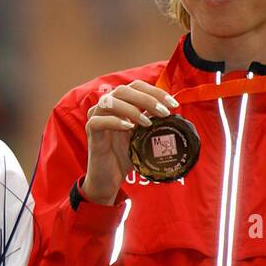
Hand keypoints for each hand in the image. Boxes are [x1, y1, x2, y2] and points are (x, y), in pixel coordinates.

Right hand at [81, 80, 178, 204]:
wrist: (109, 178)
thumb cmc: (126, 156)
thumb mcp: (144, 137)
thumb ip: (154, 123)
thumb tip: (175, 115)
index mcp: (121, 103)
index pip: (137, 86)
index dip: (156, 91)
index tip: (173, 104)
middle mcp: (107, 107)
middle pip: (124, 90)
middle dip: (147, 99)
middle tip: (164, 113)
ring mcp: (96, 118)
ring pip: (109, 101)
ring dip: (131, 109)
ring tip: (146, 123)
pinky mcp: (91, 132)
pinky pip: (98, 120)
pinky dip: (115, 121)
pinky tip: (128, 128)